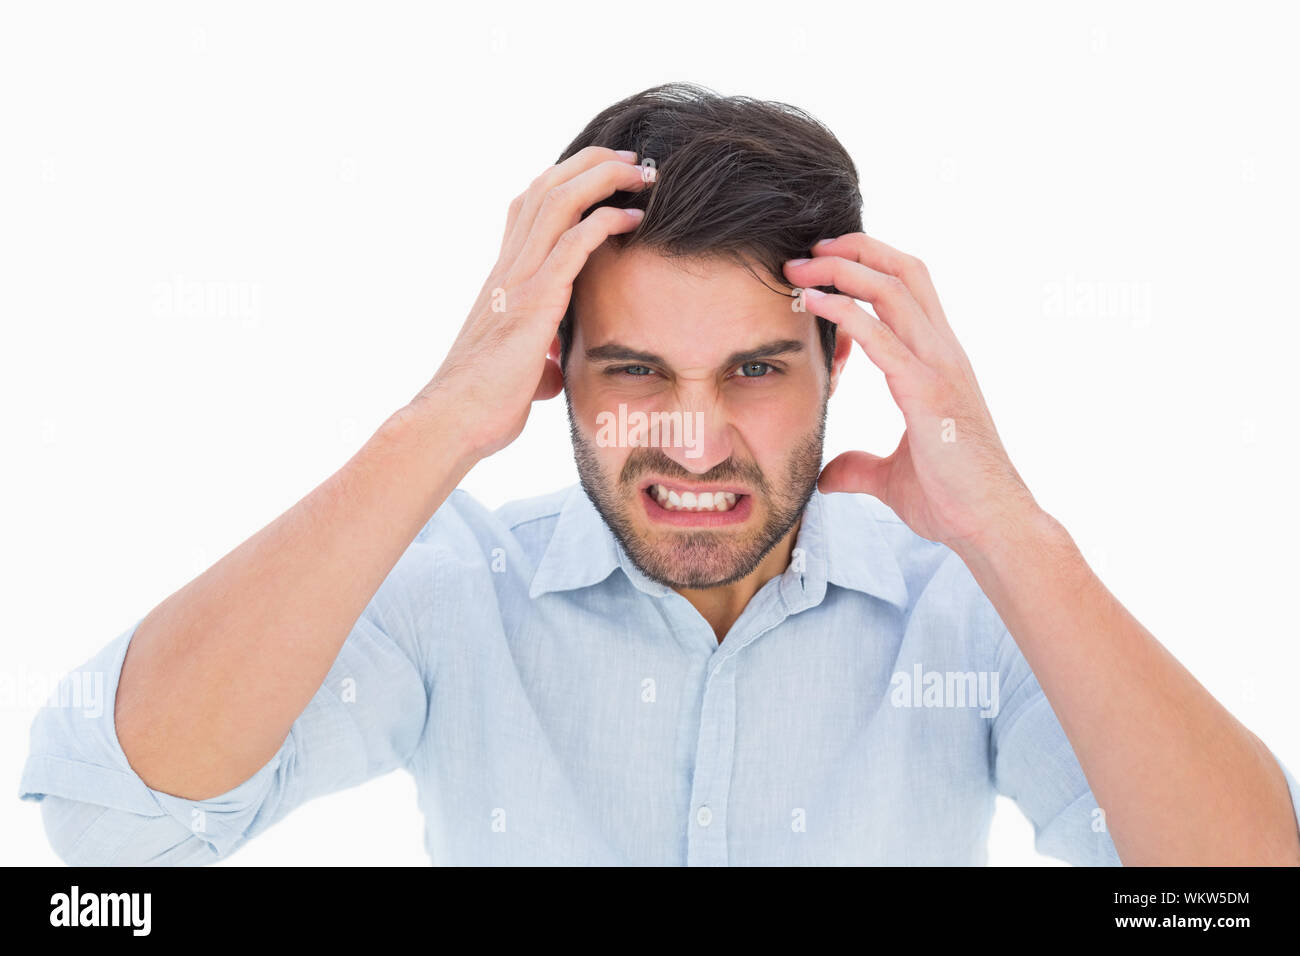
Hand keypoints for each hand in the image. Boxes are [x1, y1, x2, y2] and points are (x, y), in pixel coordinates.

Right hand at [409, 146, 652, 460]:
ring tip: (640, 174)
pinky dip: (603, 223)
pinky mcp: (534, 302)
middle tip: (633, 159)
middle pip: (546, 187)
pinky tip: (631, 218)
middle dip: (592, 164)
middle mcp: (508, 268)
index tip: (605, 174)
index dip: (565, 179)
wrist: (455, 421)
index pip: (528, 207)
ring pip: (558, 202)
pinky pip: (571, 245)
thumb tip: (549, 370)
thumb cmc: (485, 404)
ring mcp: (518, 280)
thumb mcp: (521, 371)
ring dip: (602, 180)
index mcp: (504, 277)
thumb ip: (539, 358)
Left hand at [783, 233, 1038, 554]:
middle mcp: (943, 353)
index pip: (908, 289)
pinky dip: (844, 311)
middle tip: (805, 252)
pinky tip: (813, 301)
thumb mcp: (891, 478)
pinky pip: (881, 336)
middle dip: (853, 251)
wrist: (990, 527)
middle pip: (903, 272)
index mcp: (939, 363)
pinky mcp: (928, 392)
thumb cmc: (952, 501)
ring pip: (893, 290)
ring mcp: (939, 368)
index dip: (868, 265)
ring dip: (841, 270)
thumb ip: (859, 468)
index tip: (823, 264)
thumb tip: (828, 476)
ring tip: (800, 268)